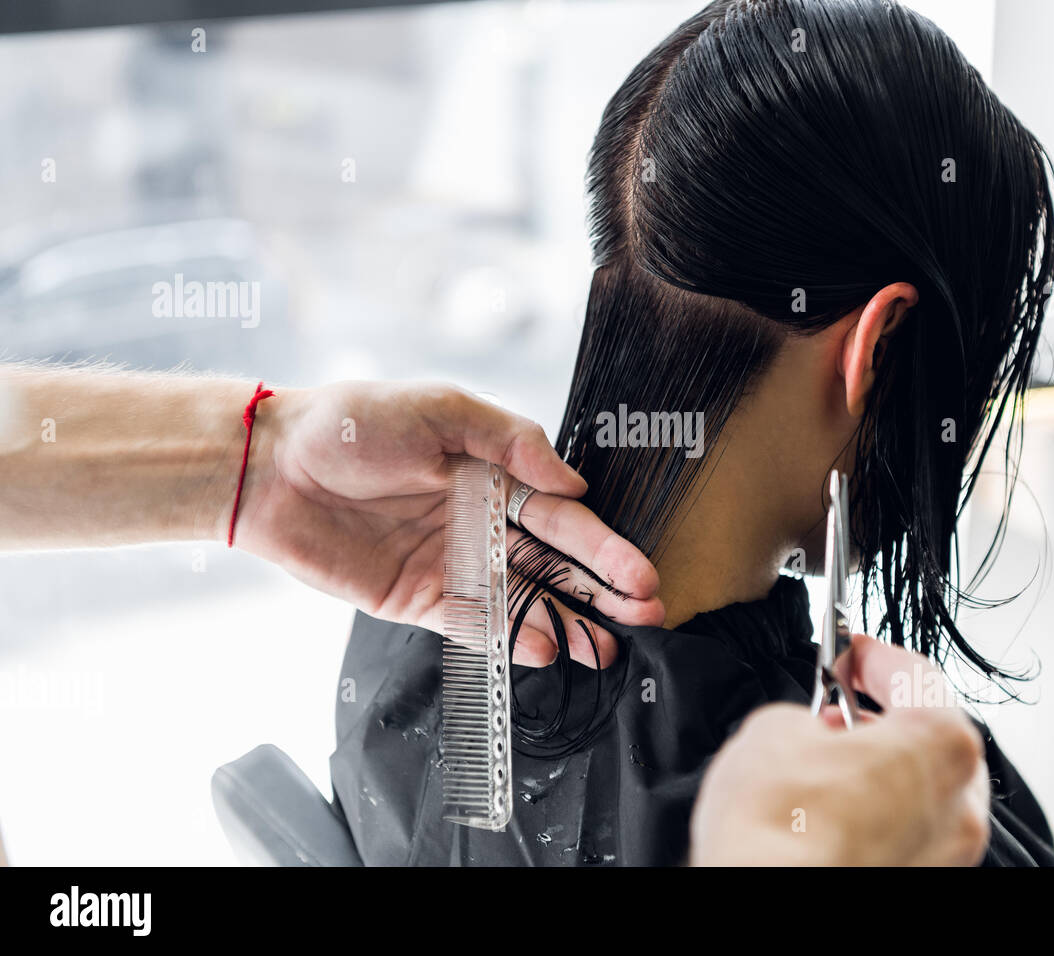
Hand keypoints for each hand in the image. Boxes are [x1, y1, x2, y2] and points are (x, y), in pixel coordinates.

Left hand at [231, 380, 663, 665]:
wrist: (269, 468)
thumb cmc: (352, 423)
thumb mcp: (441, 409)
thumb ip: (511, 442)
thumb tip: (573, 481)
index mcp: (494, 476)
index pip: (564, 518)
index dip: (605, 549)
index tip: (642, 577)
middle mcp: (481, 523)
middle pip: (555, 565)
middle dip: (602, 593)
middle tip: (645, 619)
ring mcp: (452, 565)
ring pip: (523, 601)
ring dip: (567, 623)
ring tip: (606, 649)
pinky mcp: (417, 600)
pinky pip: (472, 624)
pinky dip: (509, 639)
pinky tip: (545, 649)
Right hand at [690, 636, 989, 865]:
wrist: (766, 901)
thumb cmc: (777, 833)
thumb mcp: (773, 728)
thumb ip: (807, 716)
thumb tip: (807, 731)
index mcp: (939, 743)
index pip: (916, 674)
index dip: (873, 656)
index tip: (852, 653)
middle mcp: (961, 804)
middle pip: (929, 738)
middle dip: (881, 719)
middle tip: (835, 712)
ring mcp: (947, 856)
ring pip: (922, 794)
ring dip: (881, 773)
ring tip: (825, 770)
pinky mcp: (923, 884)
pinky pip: (908, 837)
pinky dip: (878, 819)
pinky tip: (830, 816)